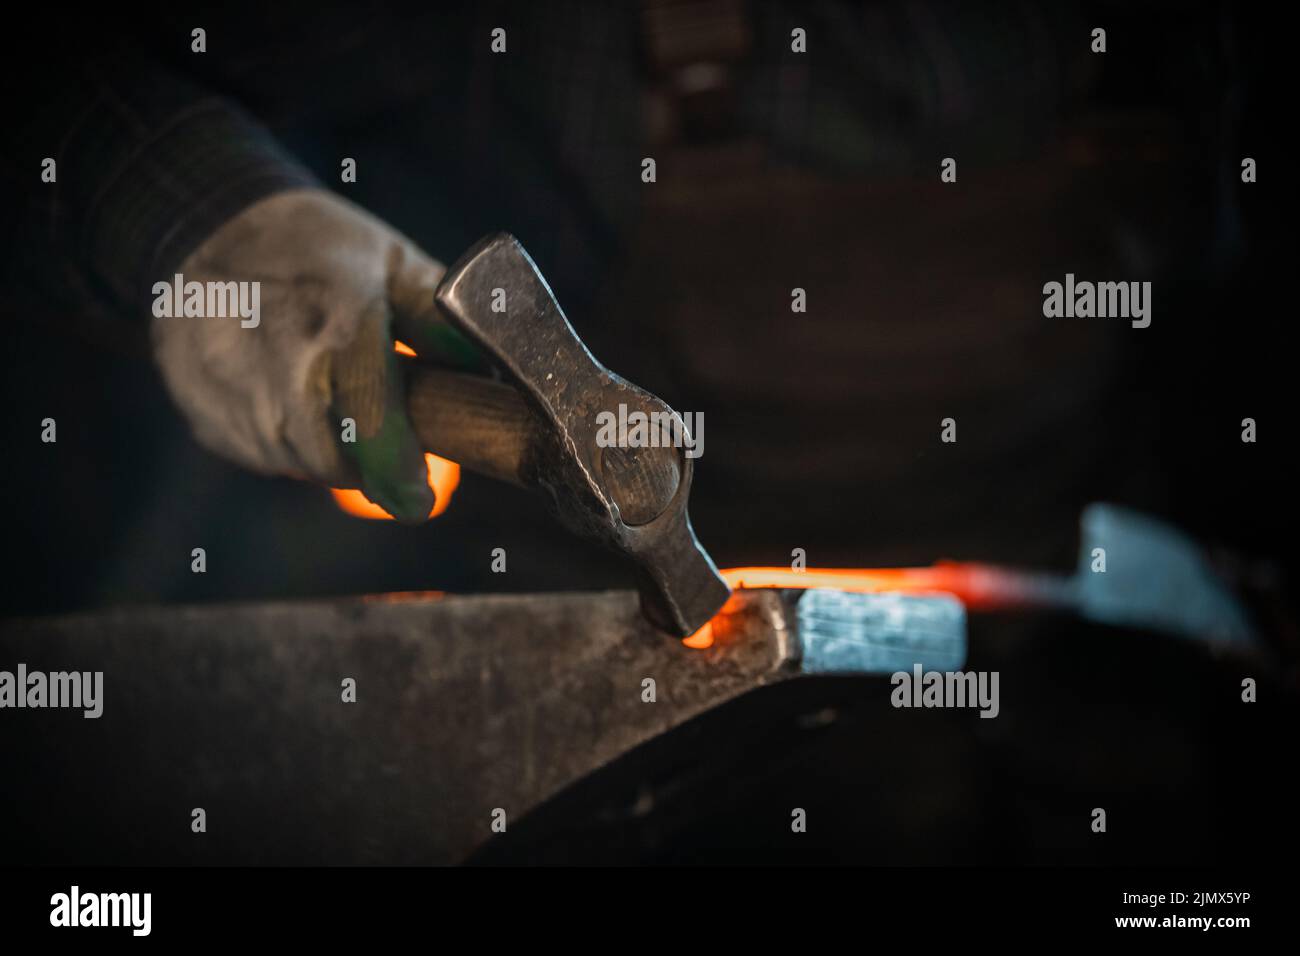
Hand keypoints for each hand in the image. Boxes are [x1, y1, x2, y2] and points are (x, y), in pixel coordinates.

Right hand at [151, 188, 478, 522]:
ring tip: (329, 396)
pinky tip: (285, 391)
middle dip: (366, 462)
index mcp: (340, 329)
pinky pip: (258, 452)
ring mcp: (233, 395)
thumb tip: (489, 376)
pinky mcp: (204, 412)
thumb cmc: (314, 247)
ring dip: (324, 449)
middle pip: (334, 462)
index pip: (373, 431)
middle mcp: (280, 367)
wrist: (203, 227)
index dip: (399, 478)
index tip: (420, 502)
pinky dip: (282, 438)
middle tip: (381, 435)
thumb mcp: (391, 263)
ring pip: (294, 462)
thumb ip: (440, 322)